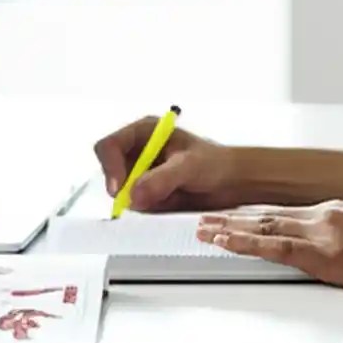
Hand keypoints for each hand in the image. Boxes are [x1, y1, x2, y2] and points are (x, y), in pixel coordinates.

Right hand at [93, 117, 245, 212]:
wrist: (233, 182)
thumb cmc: (215, 163)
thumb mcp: (189, 167)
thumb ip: (161, 179)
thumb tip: (133, 195)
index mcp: (143, 132)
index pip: (109, 146)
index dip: (110, 167)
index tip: (120, 190)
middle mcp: (137, 151)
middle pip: (110, 171)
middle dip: (123, 188)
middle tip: (143, 201)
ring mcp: (140, 173)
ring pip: (121, 192)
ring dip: (137, 200)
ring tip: (167, 198)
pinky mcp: (146, 193)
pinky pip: (133, 205)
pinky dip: (146, 209)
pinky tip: (169, 203)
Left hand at [196, 200, 342, 309]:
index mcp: (338, 213)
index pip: (287, 212)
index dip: (257, 215)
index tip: (235, 215)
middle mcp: (325, 216)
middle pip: (268, 216)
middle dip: (235, 218)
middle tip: (207, 218)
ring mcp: (321, 232)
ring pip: (263, 227)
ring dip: (230, 229)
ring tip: (204, 230)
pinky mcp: (320, 254)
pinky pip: (273, 247)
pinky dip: (244, 244)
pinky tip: (225, 242)